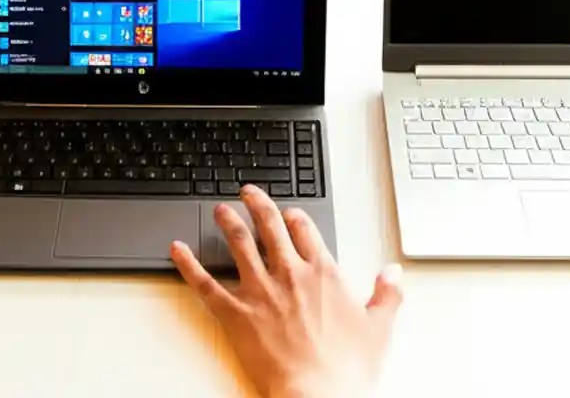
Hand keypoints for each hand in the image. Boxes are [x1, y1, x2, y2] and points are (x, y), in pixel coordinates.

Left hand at [170, 186, 402, 397]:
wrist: (318, 394)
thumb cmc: (346, 367)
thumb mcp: (379, 326)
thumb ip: (387, 294)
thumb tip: (392, 273)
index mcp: (323, 272)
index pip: (305, 230)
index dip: (295, 216)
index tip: (289, 211)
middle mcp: (289, 273)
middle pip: (269, 226)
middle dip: (257, 204)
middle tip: (248, 192)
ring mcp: (259, 291)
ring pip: (238, 243)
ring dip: (227, 222)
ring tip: (219, 209)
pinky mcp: (235, 313)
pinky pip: (205, 282)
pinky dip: (188, 263)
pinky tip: (177, 249)